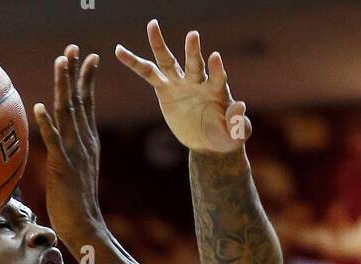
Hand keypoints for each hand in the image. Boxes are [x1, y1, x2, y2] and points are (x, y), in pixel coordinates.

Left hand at [34, 47, 103, 247]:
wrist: (85, 228)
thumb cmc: (77, 206)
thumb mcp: (75, 172)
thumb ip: (70, 153)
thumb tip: (62, 144)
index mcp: (88, 143)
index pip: (87, 105)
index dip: (86, 79)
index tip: (88, 57)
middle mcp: (84, 143)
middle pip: (79, 101)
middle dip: (76, 72)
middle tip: (73, 47)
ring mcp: (74, 154)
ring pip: (68, 113)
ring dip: (63, 86)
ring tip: (60, 62)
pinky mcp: (63, 167)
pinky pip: (54, 142)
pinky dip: (47, 124)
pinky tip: (40, 107)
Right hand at [116, 21, 249, 155]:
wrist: (209, 142)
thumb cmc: (226, 136)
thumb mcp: (235, 134)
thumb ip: (239, 122)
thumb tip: (241, 106)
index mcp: (217, 90)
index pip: (217, 76)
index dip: (216, 68)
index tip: (215, 57)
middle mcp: (198, 81)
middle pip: (194, 63)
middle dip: (193, 51)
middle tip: (193, 35)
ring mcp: (180, 83)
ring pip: (169, 61)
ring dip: (160, 44)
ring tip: (152, 25)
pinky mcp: (165, 89)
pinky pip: (148, 74)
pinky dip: (134, 63)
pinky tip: (119, 51)